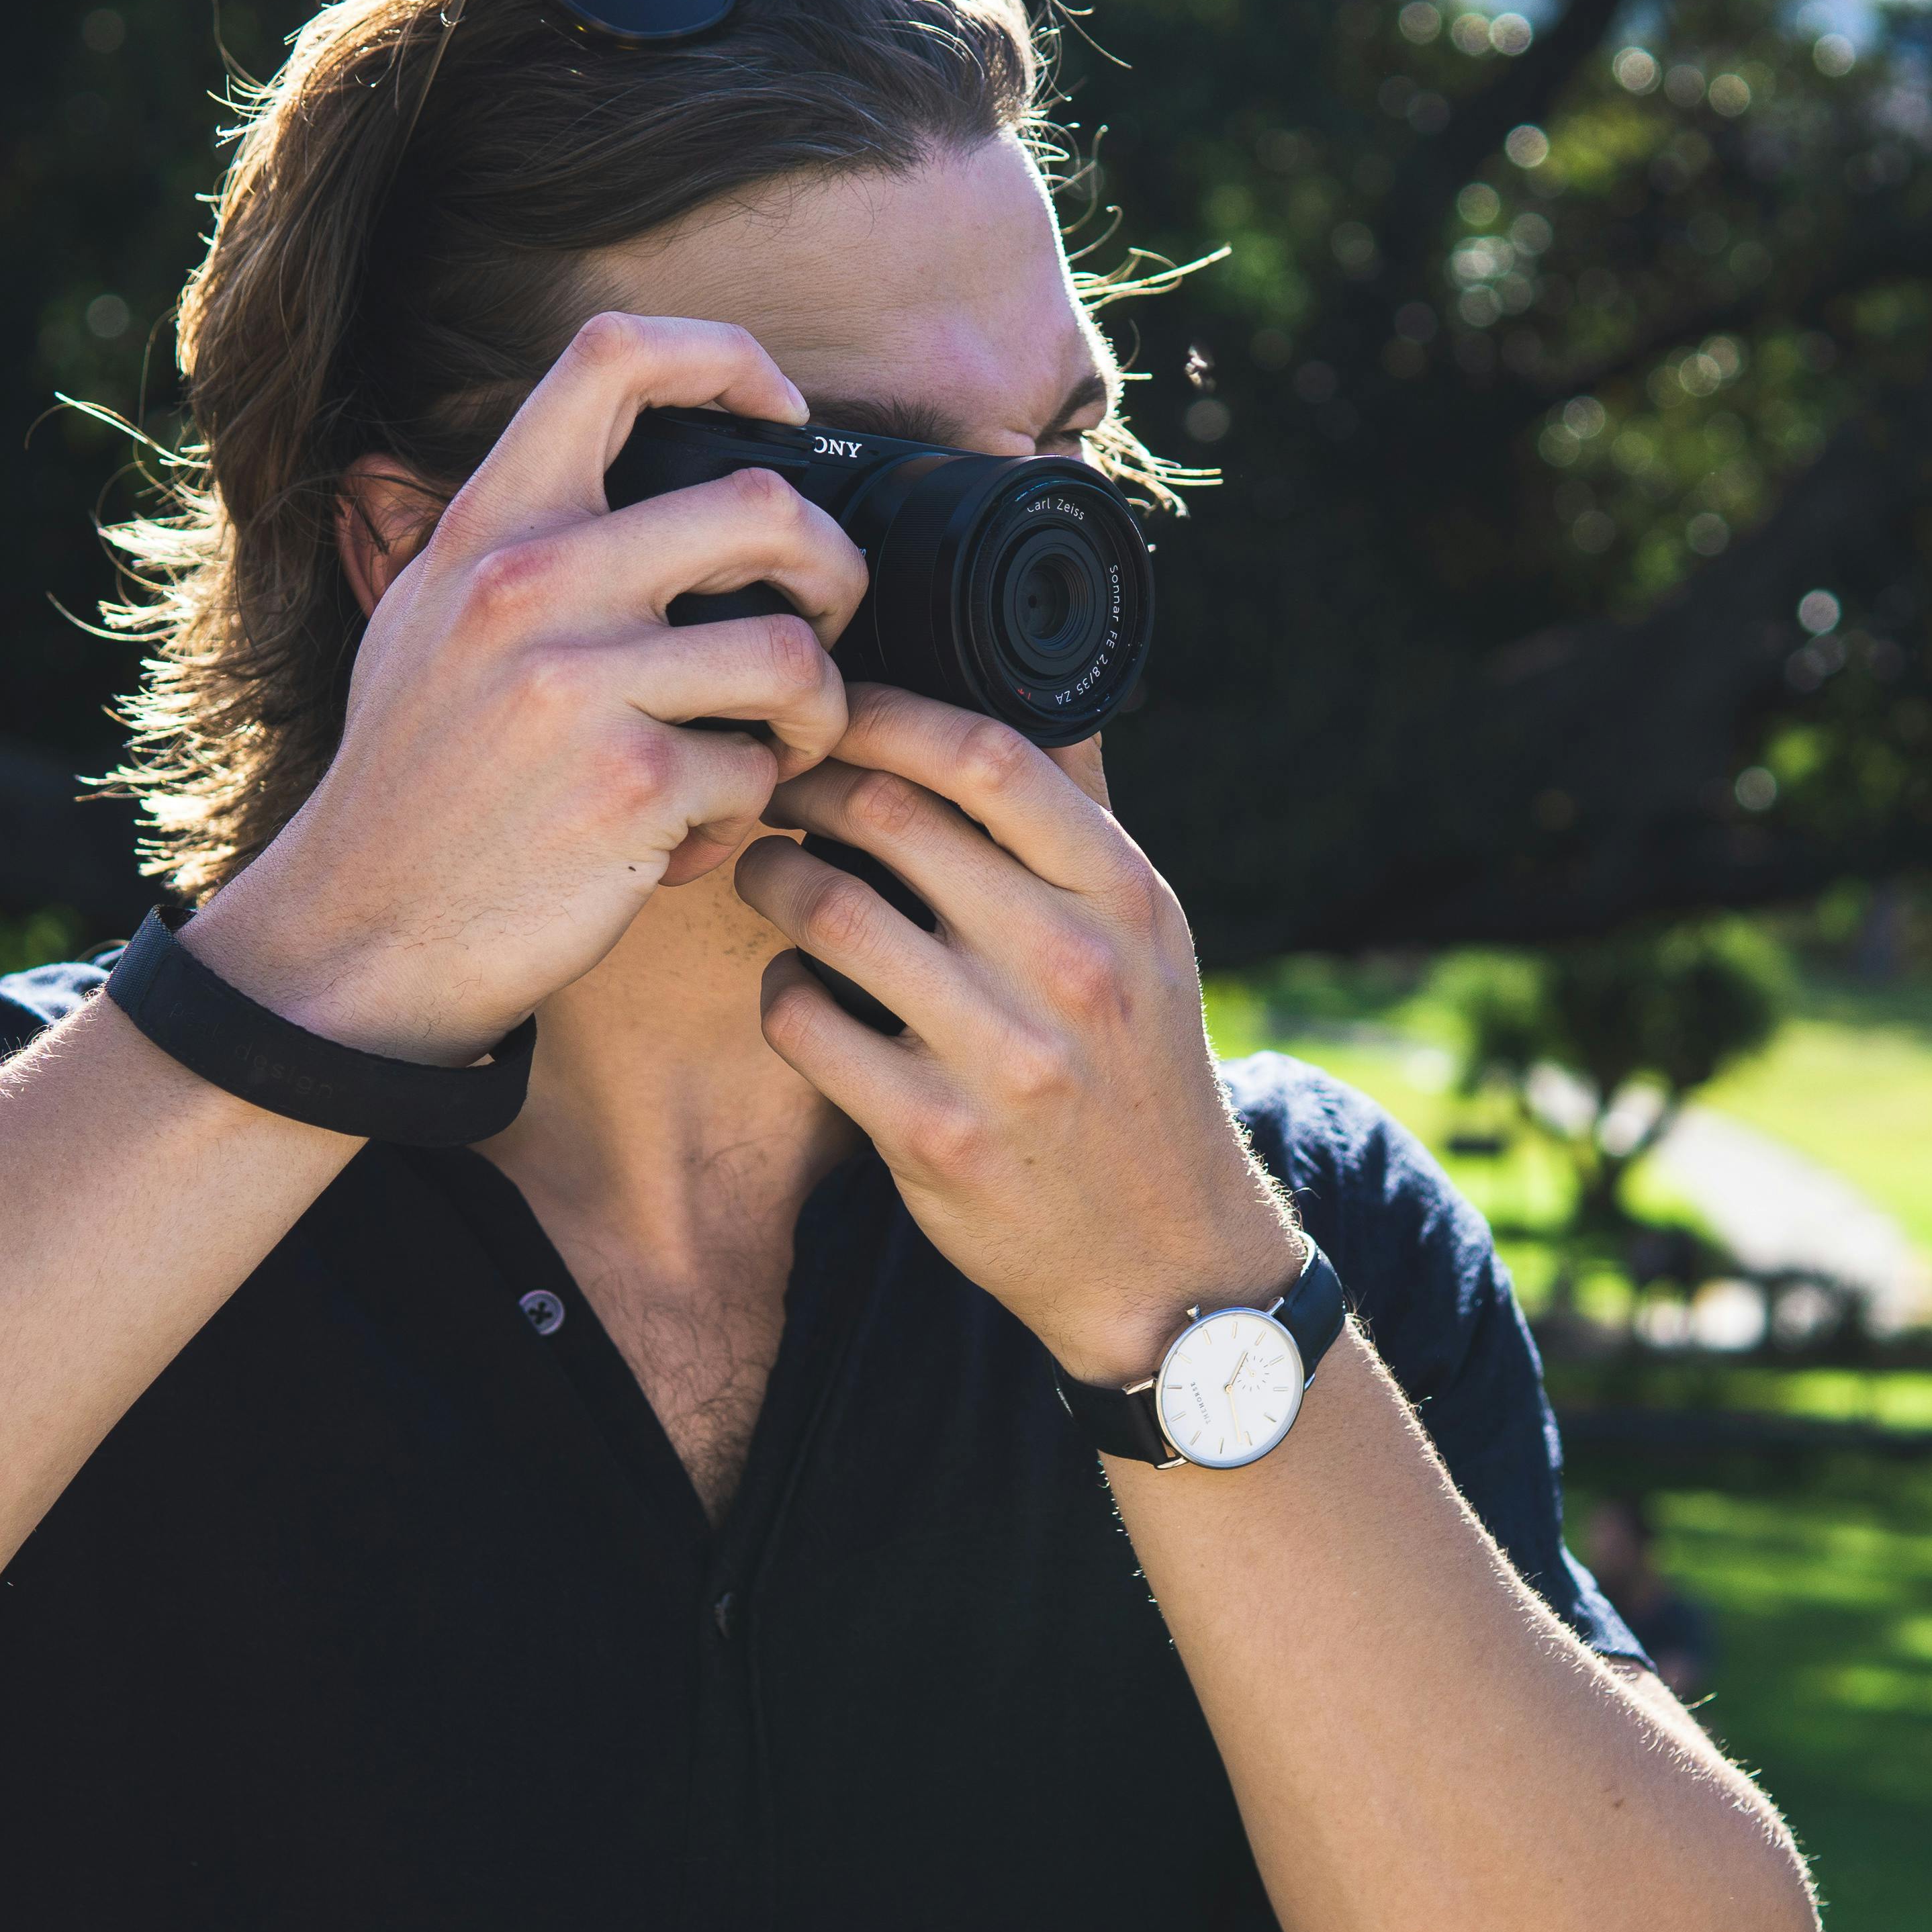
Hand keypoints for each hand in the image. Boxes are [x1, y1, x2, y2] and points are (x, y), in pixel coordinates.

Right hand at [183, 314, 868, 1061]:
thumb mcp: (430, 618)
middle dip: (835, 569)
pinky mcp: (629, 787)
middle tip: (822, 625)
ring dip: (817, 711)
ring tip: (773, 748)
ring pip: (794, 653)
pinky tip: (697, 833)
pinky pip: (763, 772)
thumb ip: (527, 538)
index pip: (614, 357)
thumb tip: (654, 466)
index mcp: (489, 525)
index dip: (727, 358)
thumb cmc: (420, 777)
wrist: (366, 933)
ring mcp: (578, 686)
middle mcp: (530, 585)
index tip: (779, 416)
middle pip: (765, 507)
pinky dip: (753, 810)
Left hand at [733, 686, 1298, 1383]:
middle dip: (809, 787)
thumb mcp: (1145, 936)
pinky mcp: (932, 1136)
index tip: (837, 711)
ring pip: (827, 911)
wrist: (1163, 1255)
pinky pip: (803, 1021)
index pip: (988, 755)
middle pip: (889, 816)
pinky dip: (780, 991)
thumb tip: (1021, 677)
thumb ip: (1079, 820)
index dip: (888, 712)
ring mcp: (1001, 1056)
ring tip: (768, 876)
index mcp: (1123, 896)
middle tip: (779, 792)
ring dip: (772, 877)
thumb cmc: (1136, 1068)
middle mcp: (1069, 966)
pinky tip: (797, 990)